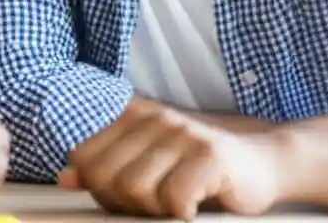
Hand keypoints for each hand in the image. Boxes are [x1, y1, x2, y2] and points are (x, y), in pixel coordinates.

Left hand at [58, 99, 282, 219]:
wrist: (263, 164)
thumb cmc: (197, 171)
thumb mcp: (146, 166)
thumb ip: (103, 170)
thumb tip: (64, 178)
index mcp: (132, 113)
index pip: (84, 157)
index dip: (98, 186)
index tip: (123, 194)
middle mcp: (154, 116)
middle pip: (104, 176)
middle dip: (123, 203)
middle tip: (154, 205)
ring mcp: (182, 133)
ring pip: (135, 188)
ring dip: (153, 210)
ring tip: (174, 204)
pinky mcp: (209, 155)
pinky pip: (173, 199)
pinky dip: (182, 213)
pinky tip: (195, 207)